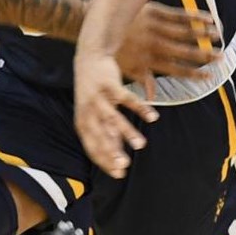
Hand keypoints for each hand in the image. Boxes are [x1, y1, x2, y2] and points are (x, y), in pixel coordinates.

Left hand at [74, 52, 152, 178]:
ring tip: (141, 145)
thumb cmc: (94, 94)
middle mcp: (87, 112)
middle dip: (111, 151)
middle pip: (99, 135)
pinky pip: (127, 99)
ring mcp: (98, 98)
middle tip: (125, 165)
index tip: (119, 174)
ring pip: (113, 119)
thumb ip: (107, 133)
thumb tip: (116, 154)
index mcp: (82, 123)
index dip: (104, 161)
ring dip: (127, 132)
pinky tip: (153, 118)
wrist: (88, 60)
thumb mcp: (97, 115)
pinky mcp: (109, 85)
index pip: (92, 147)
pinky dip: (140, 108)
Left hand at [115, 3, 223, 98]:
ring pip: (184, 31)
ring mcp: (154, 27)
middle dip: (204, 55)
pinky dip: (196, 16)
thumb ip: (142, 81)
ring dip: (204, 34)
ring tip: (219, 36)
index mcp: (148, 60)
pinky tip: (210, 18)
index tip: (210, 76)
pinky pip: (179, 14)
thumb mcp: (125, 69)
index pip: (176, 69)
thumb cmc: (113, 51)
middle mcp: (153, 44)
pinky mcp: (154, 12)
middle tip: (221, 57)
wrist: (97, 27)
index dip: (194, 73)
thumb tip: (153, 98)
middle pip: (184, 51)